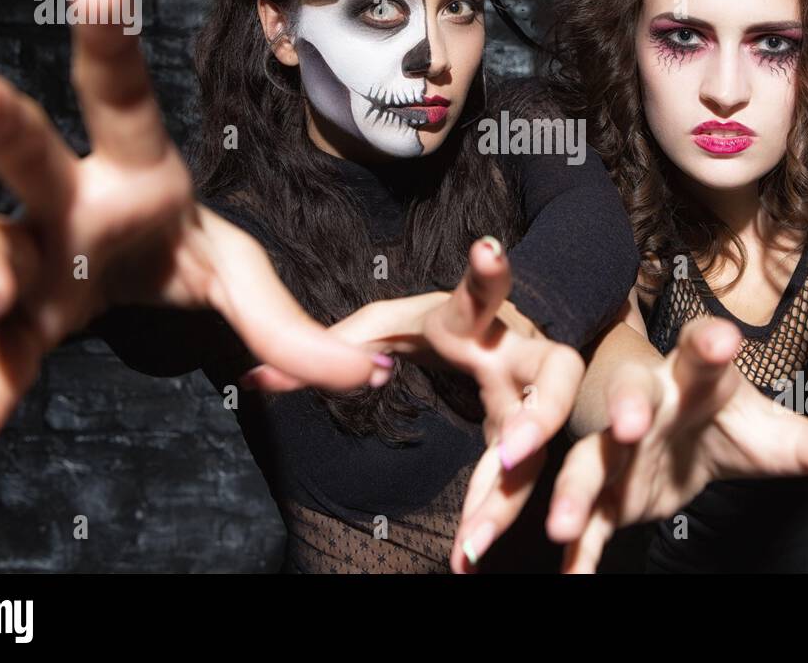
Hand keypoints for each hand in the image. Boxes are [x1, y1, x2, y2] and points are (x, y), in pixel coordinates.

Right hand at [0, 0, 384, 458]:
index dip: (108, 32)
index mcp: (137, 167)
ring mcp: (33, 258)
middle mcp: (71, 199)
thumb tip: (374, 378)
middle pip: (27, 149)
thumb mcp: (246, 281)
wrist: (128, 290)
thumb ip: (298, 330)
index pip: (124, 93)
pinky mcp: (20, 324)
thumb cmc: (181, 253)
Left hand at [240, 236, 586, 572]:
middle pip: (555, 374)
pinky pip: (521, 481)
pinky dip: (496, 519)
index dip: (488, 273)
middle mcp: (516, 354)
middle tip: (512, 454)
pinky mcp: (531, 437)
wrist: (510, 331)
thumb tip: (253, 382)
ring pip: (540, 446)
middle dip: (541, 413)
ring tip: (470, 544)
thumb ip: (330, 347)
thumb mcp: (388, 326)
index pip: (481, 293)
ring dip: (512, 495)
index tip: (486, 249)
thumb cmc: (446, 323)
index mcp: (473, 320)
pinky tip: (465, 558)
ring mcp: (533, 397)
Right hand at [547, 316, 807, 572]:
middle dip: (625, 406)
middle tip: (626, 425)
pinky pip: (589, 517)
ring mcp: (621, 447)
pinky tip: (569, 576)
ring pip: (592, 460)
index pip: (702, 351)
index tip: (721, 342)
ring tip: (563, 523)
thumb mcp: (782, 438)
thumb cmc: (732, 424)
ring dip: (575, 489)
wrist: (684, 438)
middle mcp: (652, 403)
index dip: (709, 344)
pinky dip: (577, 547)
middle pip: (632, 395)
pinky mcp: (609, 491)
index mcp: (699, 378)